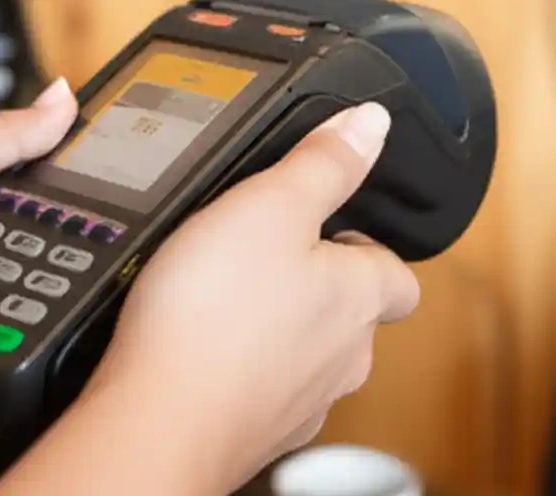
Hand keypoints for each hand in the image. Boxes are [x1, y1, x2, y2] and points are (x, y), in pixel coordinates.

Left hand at [0, 78, 77, 432]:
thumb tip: (62, 97)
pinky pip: (23, 348)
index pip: (54, 178)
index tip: (123, 167)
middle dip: (60, 236)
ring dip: (30, 287)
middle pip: (64, 239)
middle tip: (34, 231)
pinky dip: (13, 336)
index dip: (85, 172)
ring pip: (51, 296)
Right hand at [0, 103, 419, 494]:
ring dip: (278, 330)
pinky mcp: (256, 432)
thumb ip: (323, 163)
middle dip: (318, 288)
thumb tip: (371, 123)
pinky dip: (240, 369)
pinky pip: (260, 390)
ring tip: (225, 300)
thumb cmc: (213, 314)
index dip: (366, 245)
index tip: (328, 226)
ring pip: (307, 357)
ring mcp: (302, 402)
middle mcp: (344, 357)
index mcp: (361, 296)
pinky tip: (199, 349)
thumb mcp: (269, 205)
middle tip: (265, 256)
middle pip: (352, 316)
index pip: (397, 273)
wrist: (157, 418)